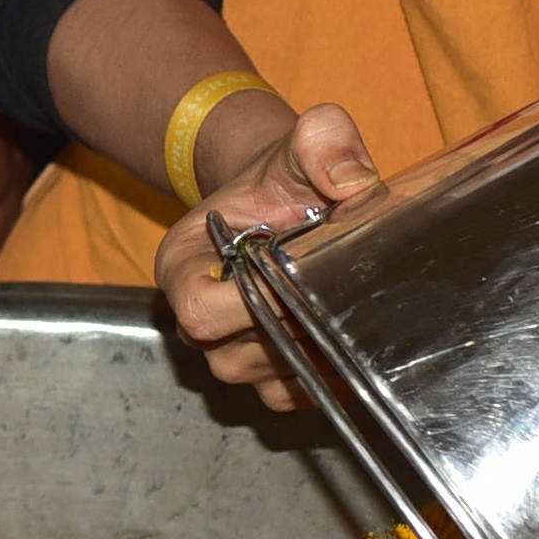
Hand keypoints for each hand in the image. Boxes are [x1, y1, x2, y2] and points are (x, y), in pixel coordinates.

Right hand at [156, 95, 375, 402]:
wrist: (290, 198)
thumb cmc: (286, 177)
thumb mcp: (303, 146)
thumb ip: (323, 142)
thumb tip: (351, 181)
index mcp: (183, 266)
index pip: (198, 312)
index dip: (251, 304)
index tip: (299, 278)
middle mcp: (197, 319)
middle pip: (235, 357)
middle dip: (294, 331)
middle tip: (340, 299)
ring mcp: (231, 353)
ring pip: (268, 382)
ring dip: (313, 356)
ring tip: (349, 316)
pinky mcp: (267, 374)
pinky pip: (293, 396)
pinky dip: (327, 379)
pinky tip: (355, 345)